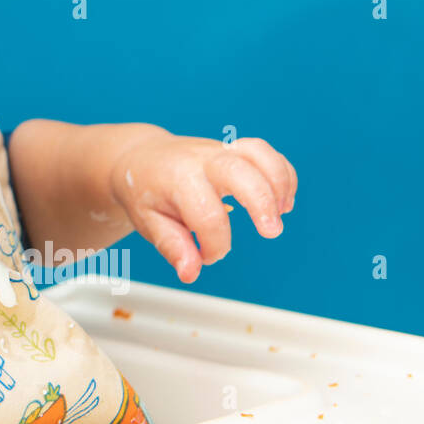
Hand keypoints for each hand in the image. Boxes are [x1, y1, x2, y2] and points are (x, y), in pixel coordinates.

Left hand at [108, 133, 297, 283]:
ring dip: (279, 184)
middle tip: (271, 232)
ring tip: (283, 213)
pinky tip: (282, 202)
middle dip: (261, 203)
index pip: (207, 216)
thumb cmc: (145, 191)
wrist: (140, 157)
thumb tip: (190, 273)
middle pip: (240, 171)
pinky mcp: (233, 150)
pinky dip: (283, 175)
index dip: (214, 246)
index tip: (206, 256)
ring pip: (259, 154)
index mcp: (178, 179)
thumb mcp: (148, 221)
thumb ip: (172, 246)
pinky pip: (266, 154)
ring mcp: (220, 151)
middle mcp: (201, 160)